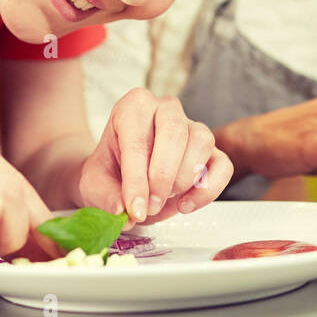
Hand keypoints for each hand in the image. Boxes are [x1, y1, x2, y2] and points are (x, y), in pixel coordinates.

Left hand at [78, 89, 232, 225]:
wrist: (121, 175)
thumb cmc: (109, 172)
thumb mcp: (94, 184)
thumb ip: (104, 196)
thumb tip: (122, 209)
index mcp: (133, 106)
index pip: (138, 140)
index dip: (136, 179)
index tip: (134, 208)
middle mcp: (165, 109)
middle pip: (175, 133)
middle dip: (162, 177)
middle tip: (149, 206)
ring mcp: (192, 126)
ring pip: (201, 143)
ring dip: (184, 179)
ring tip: (164, 200)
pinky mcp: (212, 149)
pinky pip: (223, 165)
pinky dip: (208, 189)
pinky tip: (186, 204)